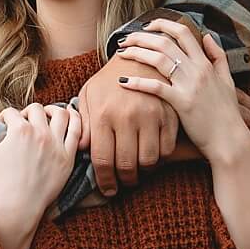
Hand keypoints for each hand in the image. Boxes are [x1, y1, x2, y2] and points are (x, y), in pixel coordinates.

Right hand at [0, 103, 83, 248]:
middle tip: (23, 121)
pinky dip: (74, 120)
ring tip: (47, 116)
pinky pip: (77, 131)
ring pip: (61, 114)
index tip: (3, 126)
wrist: (16, 209)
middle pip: (36, 109)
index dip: (4, 117)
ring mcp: (57, 145)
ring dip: (52, 110)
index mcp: (19, 130)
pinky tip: (68, 120)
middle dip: (26, 112)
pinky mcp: (68, 158)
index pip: (11, 112)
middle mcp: (41, 134)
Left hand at [78, 56, 179, 195]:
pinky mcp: (169, 115)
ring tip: (136, 170)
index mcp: (103, 114)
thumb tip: (80, 150)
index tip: (107, 190)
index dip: (104, 181)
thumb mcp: (89, 96)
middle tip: (122, 183)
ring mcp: (151, 116)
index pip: (103, 160)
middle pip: (127, 165)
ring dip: (142, 172)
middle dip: (124, 181)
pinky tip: (151, 156)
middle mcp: (127, 116)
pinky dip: (159, 159)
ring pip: (149, 161)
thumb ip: (84, 124)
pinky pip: (166, 149)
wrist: (140, 57)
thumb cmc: (109, 81)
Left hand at [114, 19, 249, 170]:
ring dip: (136, 53)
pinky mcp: (181, 103)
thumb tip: (208, 36)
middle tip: (126, 39)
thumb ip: (218, 56)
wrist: (230, 139)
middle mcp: (197, 70)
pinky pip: (156, 87)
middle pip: (165, 41)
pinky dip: (138, 82)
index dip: (162, 24)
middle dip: (141, 36)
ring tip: (121, 54)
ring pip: (158, 59)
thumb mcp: (227, 80)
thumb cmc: (227, 113)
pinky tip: (123, 81)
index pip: (183, 32)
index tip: (147, 26)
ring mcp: (189, 85)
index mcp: (205, 63)